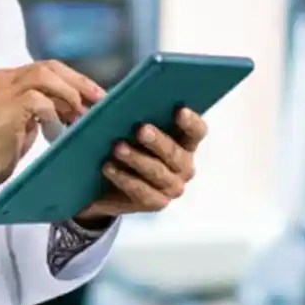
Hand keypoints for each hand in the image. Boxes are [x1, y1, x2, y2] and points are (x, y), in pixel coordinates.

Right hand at [0, 60, 104, 201]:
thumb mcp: (25, 124)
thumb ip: (44, 110)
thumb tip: (76, 108)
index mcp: (9, 80)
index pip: (49, 69)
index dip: (74, 80)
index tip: (95, 96)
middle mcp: (5, 78)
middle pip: (51, 67)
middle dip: (79, 83)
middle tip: (100, 101)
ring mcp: (4, 89)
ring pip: (46, 76)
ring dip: (69, 95)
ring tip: (81, 116)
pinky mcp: (7, 105)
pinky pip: (39, 101)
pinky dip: (53, 115)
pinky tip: (54, 134)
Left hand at [74, 107, 207, 226]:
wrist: (107, 186)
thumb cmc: (126, 146)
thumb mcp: (131, 129)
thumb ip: (138, 115)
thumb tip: (130, 101)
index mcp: (184, 143)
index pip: (197, 132)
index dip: (190, 122)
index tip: (179, 110)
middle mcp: (184, 166)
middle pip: (176, 153)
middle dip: (158, 141)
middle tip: (140, 129)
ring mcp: (171, 187)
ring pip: (158, 172)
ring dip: (137, 159)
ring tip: (118, 148)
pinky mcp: (155, 203)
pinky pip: (142, 191)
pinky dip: (125, 178)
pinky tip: (109, 167)